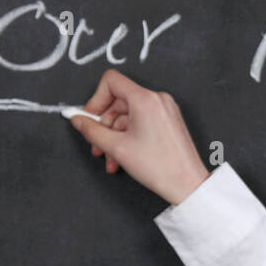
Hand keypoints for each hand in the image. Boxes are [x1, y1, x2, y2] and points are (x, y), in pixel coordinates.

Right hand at [70, 69, 210, 204]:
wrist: (187, 184)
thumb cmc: (159, 167)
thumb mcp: (116, 148)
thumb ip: (92, 131)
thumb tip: (78, 120)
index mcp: (145, 99)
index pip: (111, 81)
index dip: (95, 99)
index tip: (89, 118)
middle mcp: (157, 99)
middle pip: (118, 102)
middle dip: (104, 125)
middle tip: (97, 145)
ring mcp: (164, 110)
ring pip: (128, 116)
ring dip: (114, 137)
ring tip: (110, 159)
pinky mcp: (168, 121)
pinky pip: (141, 122)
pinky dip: (129, 137)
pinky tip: (122, 158)